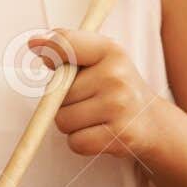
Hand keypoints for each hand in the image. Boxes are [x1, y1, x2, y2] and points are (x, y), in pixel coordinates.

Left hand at [28, 29, 162, 159]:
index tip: (35, 45)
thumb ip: (67, 50)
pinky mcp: (120, 136)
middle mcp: (116, 76)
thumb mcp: (98, 59)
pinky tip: (99, 132)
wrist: (152, 122)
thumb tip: (34, 43)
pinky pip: (76, 142)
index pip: (67, 43)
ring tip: (94, 116)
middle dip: (62, 100)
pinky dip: (81, 142)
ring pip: (62, 120)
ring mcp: (119, 106)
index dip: (48, 46)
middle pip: (55, 92)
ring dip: (71, 123)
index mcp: (110, 51)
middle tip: (88, 99)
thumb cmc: (114, 87)